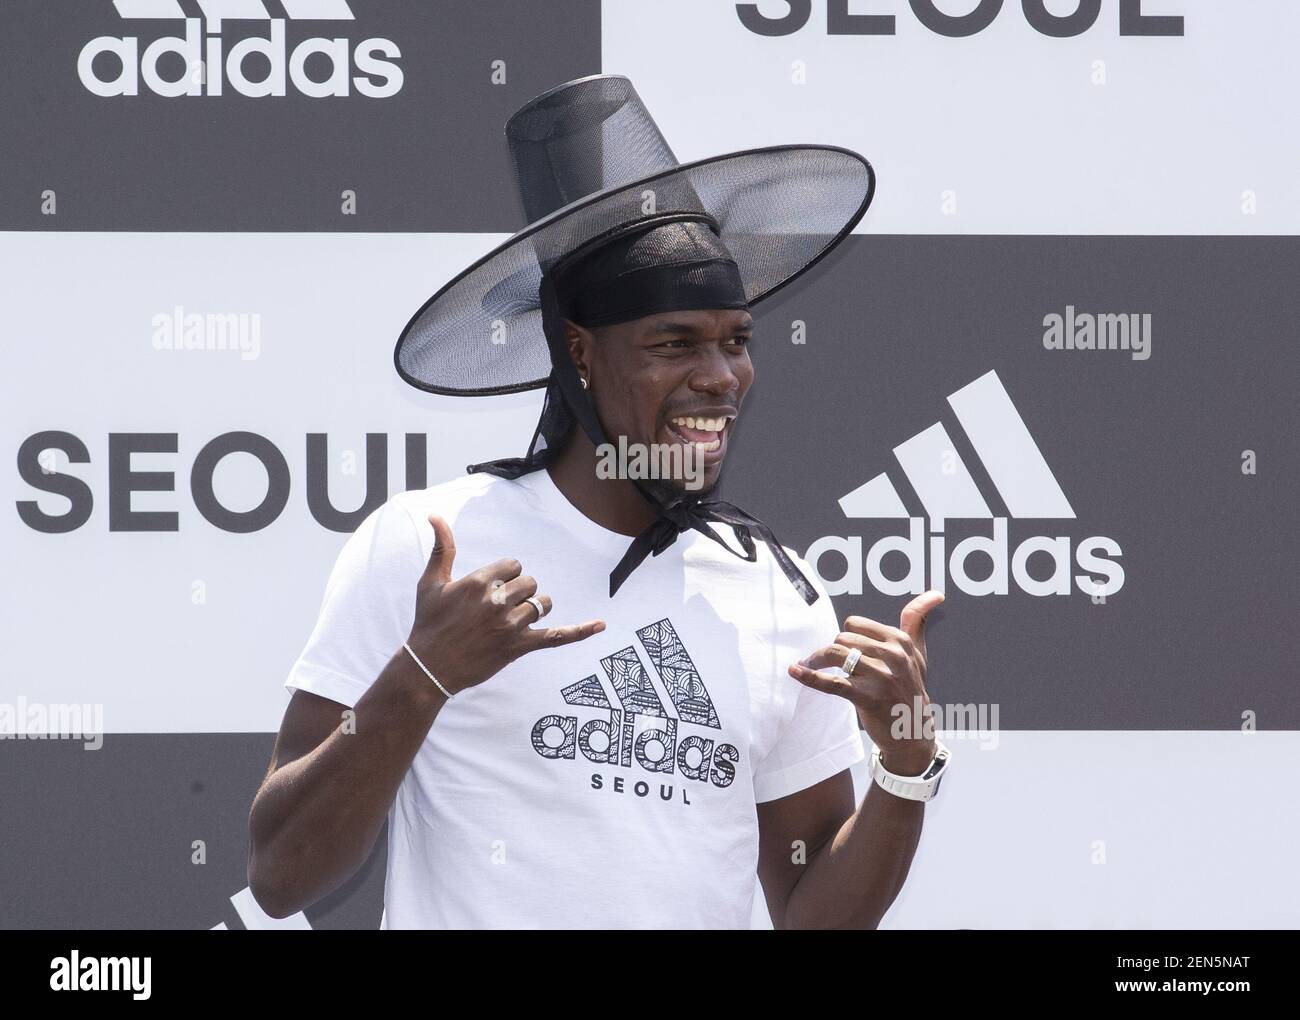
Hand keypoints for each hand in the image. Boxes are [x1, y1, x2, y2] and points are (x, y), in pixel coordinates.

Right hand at [406, 514, 605, 694]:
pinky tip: (601, 625)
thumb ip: (441, 547)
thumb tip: (435, 515)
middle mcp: (497, 602)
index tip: (491, 588)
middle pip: (530, 582)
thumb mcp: (431, 582)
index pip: (514, 565)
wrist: (429, 667)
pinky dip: (580, 631)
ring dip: (534, 608)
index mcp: (478, 582)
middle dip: (518, 591)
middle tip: (497, 607)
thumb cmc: (428, 623)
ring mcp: (510, 626)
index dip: (506, 575)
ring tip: (513, 617)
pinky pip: (557, 637)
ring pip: (542, 604)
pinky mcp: (519, 647)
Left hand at [789, 590, 944, 774]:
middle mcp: (892, 656)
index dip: (846, 636)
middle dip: (833, 650)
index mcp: (900, 641)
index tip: (845, 649)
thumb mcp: (918, 653)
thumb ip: (917, 620)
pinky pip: (830, 682)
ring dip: (817, 659)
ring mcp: (879, 676)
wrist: (912, 733)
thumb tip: (936, 593)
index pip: (855, 623)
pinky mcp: (866, 697)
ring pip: (835, 654)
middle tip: (833, 665)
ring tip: (811, 664)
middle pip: (842, 637)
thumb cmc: (910, 689)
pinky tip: (795, 670)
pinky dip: (809, 676)